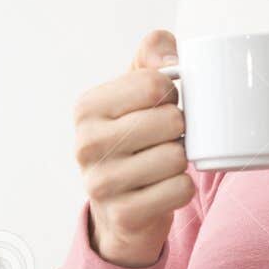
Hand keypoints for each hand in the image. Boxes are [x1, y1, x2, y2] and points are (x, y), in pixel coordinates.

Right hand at [73, 29, 192, 267]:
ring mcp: (101, 183)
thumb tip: (172, 61)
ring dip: (180, 160)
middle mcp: (86, 144)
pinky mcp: (123, 214)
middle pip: (170, 120)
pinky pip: (180, 189)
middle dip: (179, 129)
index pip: (155, 84)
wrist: (120, 206)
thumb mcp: (134, 89)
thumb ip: (152, 54)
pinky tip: (163, 187)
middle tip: (163, 139)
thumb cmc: (133, 136)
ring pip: (176, 157)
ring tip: (161, 163)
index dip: (171, 94)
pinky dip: (182, 187)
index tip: (159, 106)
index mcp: (87, 107)